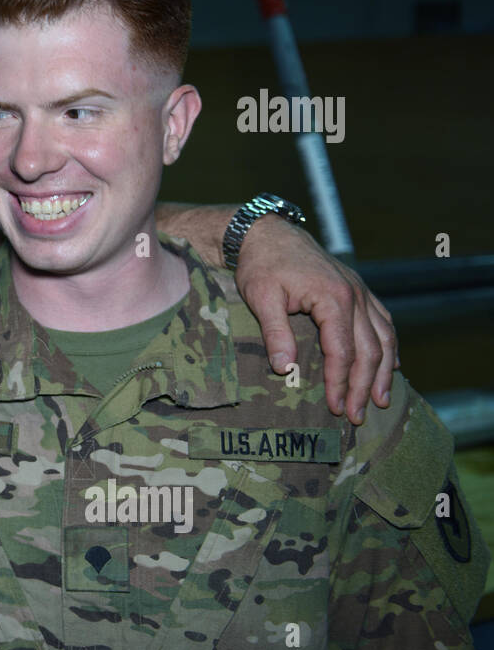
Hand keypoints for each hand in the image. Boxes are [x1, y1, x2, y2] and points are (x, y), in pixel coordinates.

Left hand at [234, 216, 397, 423]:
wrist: (267, 233)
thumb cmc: (261, 265)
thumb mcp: (261, 298)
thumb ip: (275, 333)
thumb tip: (285, 369)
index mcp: (333, 298)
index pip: (342, 351)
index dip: (340, 383)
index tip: (335, 408)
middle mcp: (354, 295)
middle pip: (370, 350)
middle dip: (364, 386)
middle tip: (357, 415)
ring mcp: (360, 291)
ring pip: (384, 337)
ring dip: (384, 371)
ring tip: (380, 400)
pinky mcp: (358, 289)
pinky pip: (383, 321)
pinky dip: (388, 346)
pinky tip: (389, 364)